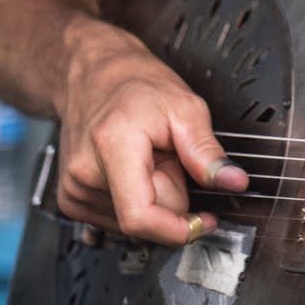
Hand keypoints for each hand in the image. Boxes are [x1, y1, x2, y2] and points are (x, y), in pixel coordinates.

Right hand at [54, 20, 248, 243]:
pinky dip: (135, 198)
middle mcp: (84, 175)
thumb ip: (207, 151)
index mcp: (112, 148)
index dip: (178, 229)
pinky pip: (118, 219)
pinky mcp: (71, 199)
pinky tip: (133, 170)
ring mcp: (73, 190)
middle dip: (171, 195)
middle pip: (145, 219)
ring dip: (152, 196)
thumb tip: (233, 181)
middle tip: (170, 158)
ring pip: (133, 222)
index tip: (204, 222)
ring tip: (148, 159)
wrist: (93, 75)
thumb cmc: (135, 85)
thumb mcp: (185, 107)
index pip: (140, 217)